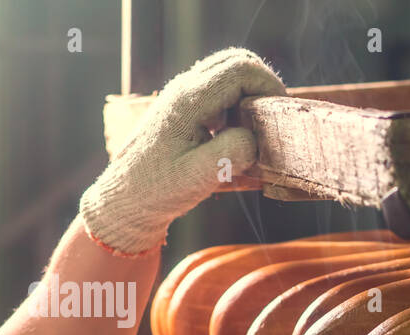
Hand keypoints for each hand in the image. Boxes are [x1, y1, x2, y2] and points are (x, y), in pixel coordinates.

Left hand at [80, 48, 284, 255]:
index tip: (281, 112)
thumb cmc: (159, 190)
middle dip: (262, 84)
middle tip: (274, 117)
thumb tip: (254, 137)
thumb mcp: (200, 177)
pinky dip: (237, 104)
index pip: (239, 70)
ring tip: (256, 129)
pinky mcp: (184, 108)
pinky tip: (236, 135)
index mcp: (189, 102)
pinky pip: (218, 91)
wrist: (127, 197)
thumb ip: (232, 153)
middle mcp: (184, 90)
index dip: (268, 85)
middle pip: (235, 61)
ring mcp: (182, 96)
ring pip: (227, 73)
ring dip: (249, 94)